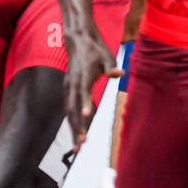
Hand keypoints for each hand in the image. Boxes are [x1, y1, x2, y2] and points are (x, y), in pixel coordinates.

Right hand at [64, 32, 122, 150]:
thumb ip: (112, 67)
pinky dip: (70, 122)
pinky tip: (75, 134)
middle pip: (71, 108)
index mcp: (83, 75)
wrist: (78, 41)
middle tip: (81, 144)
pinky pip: (67, 108)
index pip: (83, 92)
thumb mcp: (107, 57)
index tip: (86, 115)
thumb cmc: (95, 50)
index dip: (84, 104)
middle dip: (76, 127)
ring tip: (77, 147)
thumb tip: (120, 73)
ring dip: (72, 129)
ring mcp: (68, 86)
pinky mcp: (67, 89)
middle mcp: (72, 83)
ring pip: (67, 111)